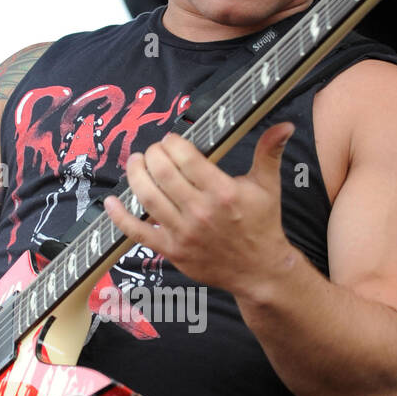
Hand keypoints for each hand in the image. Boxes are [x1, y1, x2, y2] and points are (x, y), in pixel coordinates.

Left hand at [103, 122, 295, 297]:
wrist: (259, 270)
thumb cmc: (262, 225)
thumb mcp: (268, 187)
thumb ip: (270, 153)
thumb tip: (284, 125)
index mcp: (223, 192)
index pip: (186, 157)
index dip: (172, 143)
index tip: (171, 140)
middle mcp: (201, 212)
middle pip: (162, 173)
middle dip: (152, 154)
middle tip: (153, 150)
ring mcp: (183, 233)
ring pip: (147, 197)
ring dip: (135, 175)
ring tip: (136, 163)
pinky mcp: (172, 250)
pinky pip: (138, 232)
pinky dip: (120, 216)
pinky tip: (111, 202)